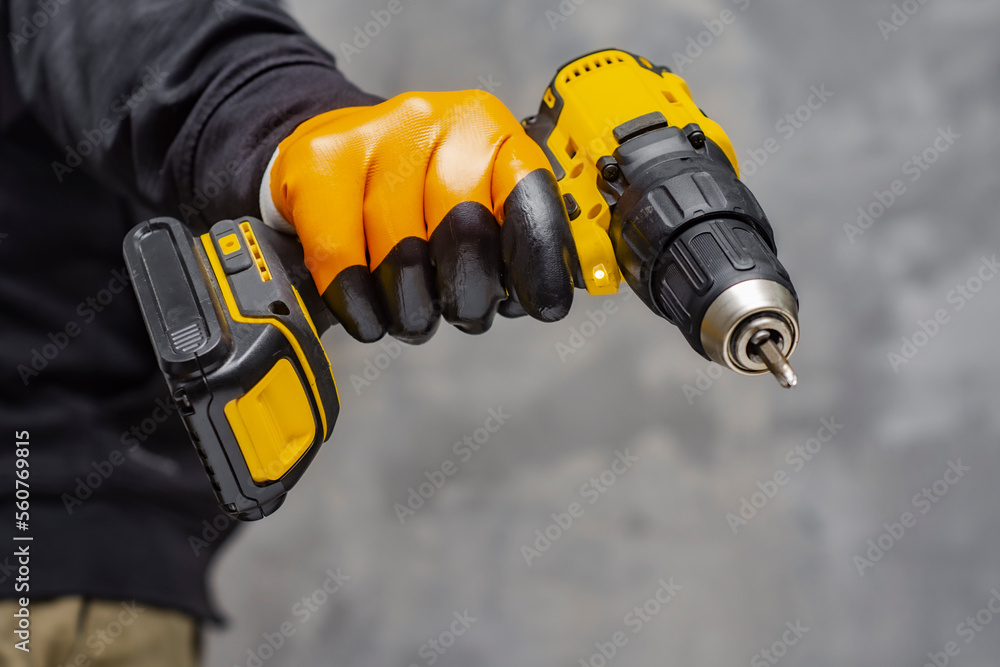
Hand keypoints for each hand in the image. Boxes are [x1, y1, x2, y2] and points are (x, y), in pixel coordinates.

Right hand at [259, 91, 575, 343]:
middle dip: (469, 295)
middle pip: (465, 232)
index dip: (540, 258)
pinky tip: (370, 315)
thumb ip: (513, 238)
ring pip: (402, 257)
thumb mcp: (476, 199)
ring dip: (413, 310)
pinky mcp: (317, 166)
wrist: (329, 154)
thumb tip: (545, 297)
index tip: (546, 306)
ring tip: (413, 311)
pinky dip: (361, 307)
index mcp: (487, 130)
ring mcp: (370, 138)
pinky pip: (343, 261)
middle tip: (465, 312)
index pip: (529, 195)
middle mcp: (431, 122)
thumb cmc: (415, 195)